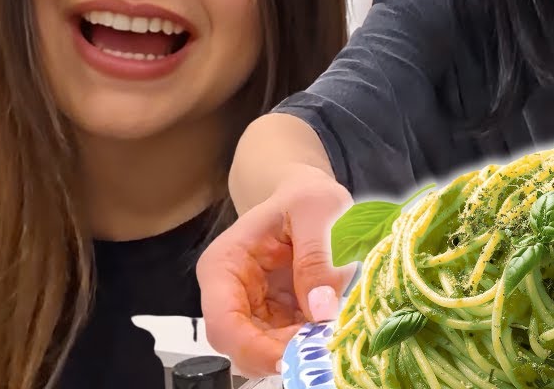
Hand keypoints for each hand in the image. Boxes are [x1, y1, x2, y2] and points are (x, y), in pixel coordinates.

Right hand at [197, 165, 355, 375]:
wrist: (310, 198)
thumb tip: (320, 310)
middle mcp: (231, 294)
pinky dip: (310, 344)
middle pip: (243, 346)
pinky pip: (289, 343)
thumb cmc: (306, 197)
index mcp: (225, 265)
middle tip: (322, 347)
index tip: (292, 357)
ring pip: (267, 351)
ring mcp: (254, 310)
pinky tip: (330, 327)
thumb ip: (318, 257)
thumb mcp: (318, 210)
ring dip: (299, 351)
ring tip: (331, 333)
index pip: (222, 323)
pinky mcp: (278, 319)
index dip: (252, 349)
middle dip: (282, 353)